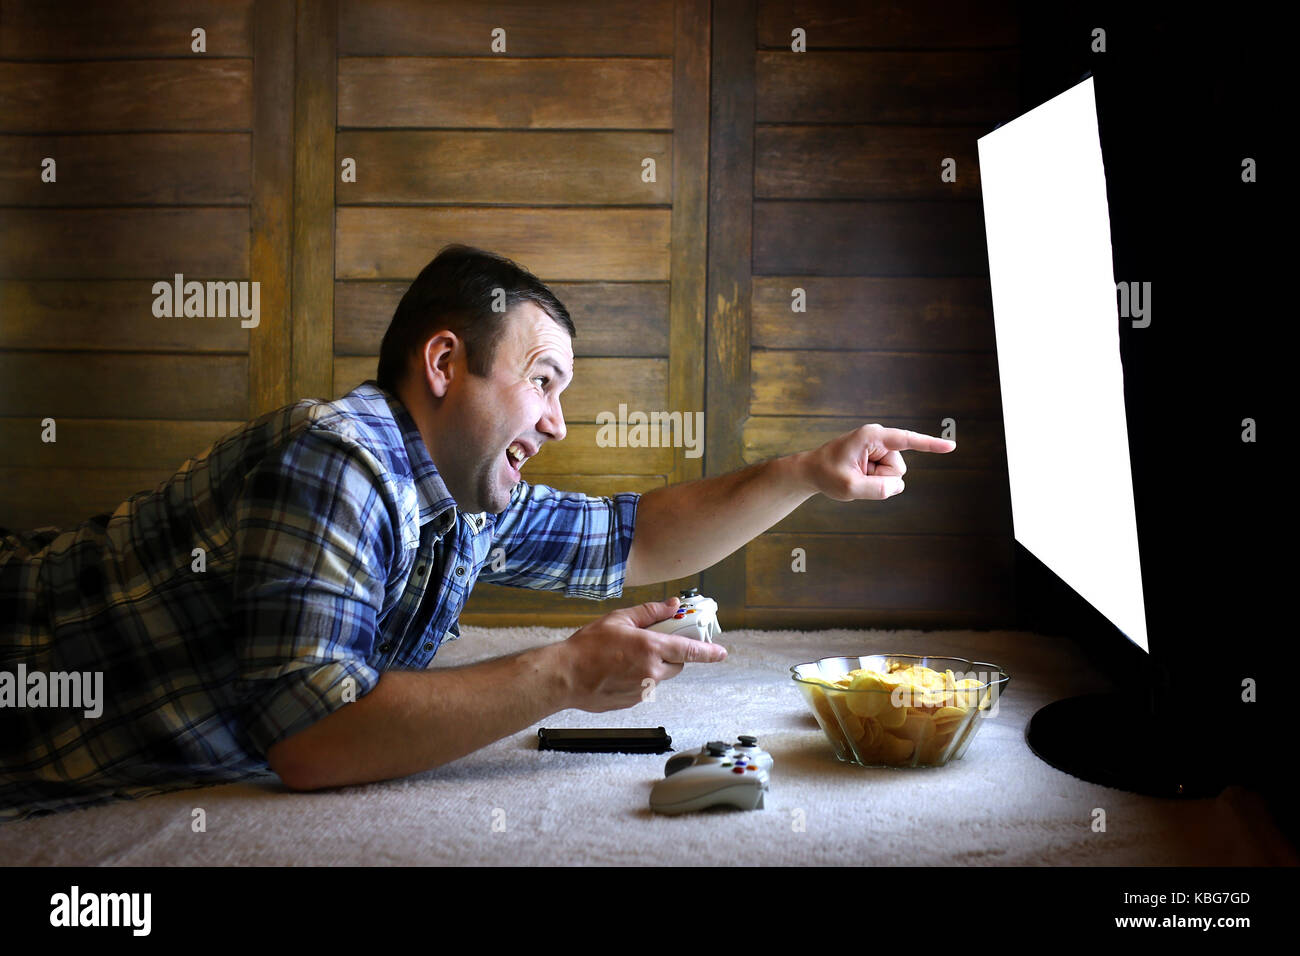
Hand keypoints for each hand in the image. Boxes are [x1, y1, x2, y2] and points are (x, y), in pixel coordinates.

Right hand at [556, 597, 727, 712]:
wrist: (565, 677)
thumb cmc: (587, 648)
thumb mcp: (618, 619)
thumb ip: (650, 612)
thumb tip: (672, 605)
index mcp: (650, 648)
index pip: (689, 650)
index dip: (708, 652)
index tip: (721, 652)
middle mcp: (651, 671)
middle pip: (678, 664)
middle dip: (672, 654)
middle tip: (653, 643)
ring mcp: (644, 689)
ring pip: (661, 676)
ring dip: (654, 666)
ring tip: (626, 657)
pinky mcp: (634, 701)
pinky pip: (647, 687)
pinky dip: (640, 678)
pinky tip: (619, 670)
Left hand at [799, 424, 955, 500]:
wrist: (811, 471)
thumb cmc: (826, 475)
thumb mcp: (848, 487)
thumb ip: (876, 490)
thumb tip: (898, 486)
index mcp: (871, 437)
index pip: (907, 440)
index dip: (930, 444)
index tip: (951, 446)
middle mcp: (879, 438)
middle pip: (898, 469)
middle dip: (881, 480)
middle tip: (855, 477)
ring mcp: (879, 447)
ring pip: (894, 475)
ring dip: (876, 482)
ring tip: (855, 475)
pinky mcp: (879, 456)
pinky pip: (888, 477)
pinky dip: (874, 482)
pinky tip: (859, 476)